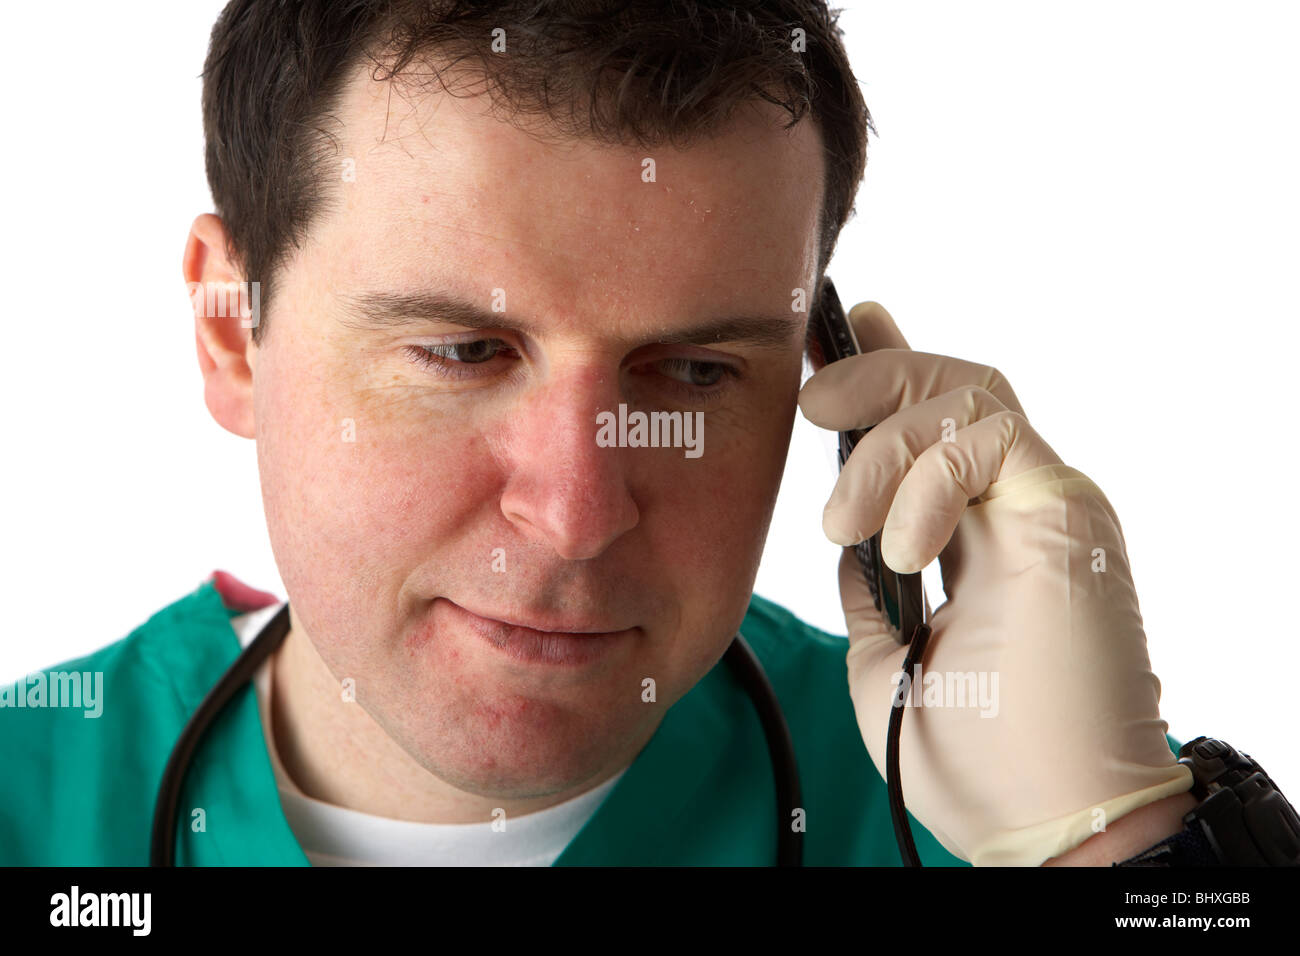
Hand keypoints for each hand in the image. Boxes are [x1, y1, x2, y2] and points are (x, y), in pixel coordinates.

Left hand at [798, 301, 1191, 865]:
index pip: (931, 427)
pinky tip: (901, 547)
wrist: (1043, 818)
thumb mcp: (885, 657)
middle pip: (949, 387)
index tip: (830, 338)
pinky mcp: (1067, 511)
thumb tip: (845, 538)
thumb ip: (867, 589)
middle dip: (874, 374)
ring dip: (885, 442)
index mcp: (971, 537)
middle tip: (814, 396)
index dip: (884, 370)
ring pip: (967, 393)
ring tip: (844, 521)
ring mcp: (1042, 504)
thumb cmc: (971, 757)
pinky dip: (926, 479)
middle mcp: (1012, 509)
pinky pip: (991, 435)